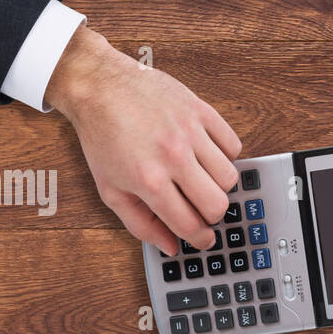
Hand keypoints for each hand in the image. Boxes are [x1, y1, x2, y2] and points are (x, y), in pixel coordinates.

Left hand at [45, 26, 241, 255]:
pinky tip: (207, 155)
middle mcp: (173, 157)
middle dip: (212, 215)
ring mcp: (190, 132)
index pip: (190, 224)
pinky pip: (233, 145)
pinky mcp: (200, 110)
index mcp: (149, 180)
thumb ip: (140, 224)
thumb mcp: (111, 190)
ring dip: (219, 186)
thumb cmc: (102, 137)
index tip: (202, 238)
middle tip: (201, 209)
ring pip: (230, 177)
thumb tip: (169, 246)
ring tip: (202, 180)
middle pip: (218, 204)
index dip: (200, 238)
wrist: (99, 86)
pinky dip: (225, 155)